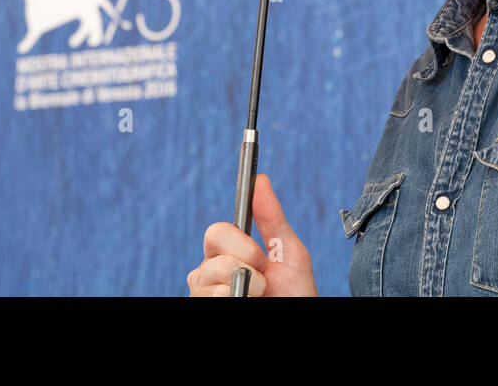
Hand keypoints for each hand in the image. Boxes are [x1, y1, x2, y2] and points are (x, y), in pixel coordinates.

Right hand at [188, 174, 318, 296]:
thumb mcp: (288, 252)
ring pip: (207, 281)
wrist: (295, 319)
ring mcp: (203, 296)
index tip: (261, 257)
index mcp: (226, 253)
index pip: (215, 233)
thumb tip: (260, 178)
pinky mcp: (201, 308)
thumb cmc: (294, 293)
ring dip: (245, 289)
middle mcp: (208, 274)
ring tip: (258, 298)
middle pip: (211, 257)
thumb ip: (271, 216)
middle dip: (244, 267)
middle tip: (264, 282)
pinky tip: (246, 304)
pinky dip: (234, 300)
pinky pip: (208, 300)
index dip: (239, 243)